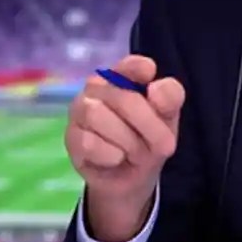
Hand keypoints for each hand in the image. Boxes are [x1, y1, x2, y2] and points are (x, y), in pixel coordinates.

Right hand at [65, 54, 185, 241]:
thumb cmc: (149, 139)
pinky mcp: (71, 137)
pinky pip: (89, 142)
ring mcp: (80, 110)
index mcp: (124, 76)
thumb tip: (156, 88)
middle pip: (124, 99)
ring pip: (99, 116)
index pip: (128, 64)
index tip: (149, 73)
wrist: (131, 176)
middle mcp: (98, 86)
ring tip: (136, 153)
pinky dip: (111, 155)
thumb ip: (170, 99)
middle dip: (150, 126)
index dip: (137, 67)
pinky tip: (116, 158)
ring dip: (129, 142)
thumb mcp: (168, 119)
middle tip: (164, 147)